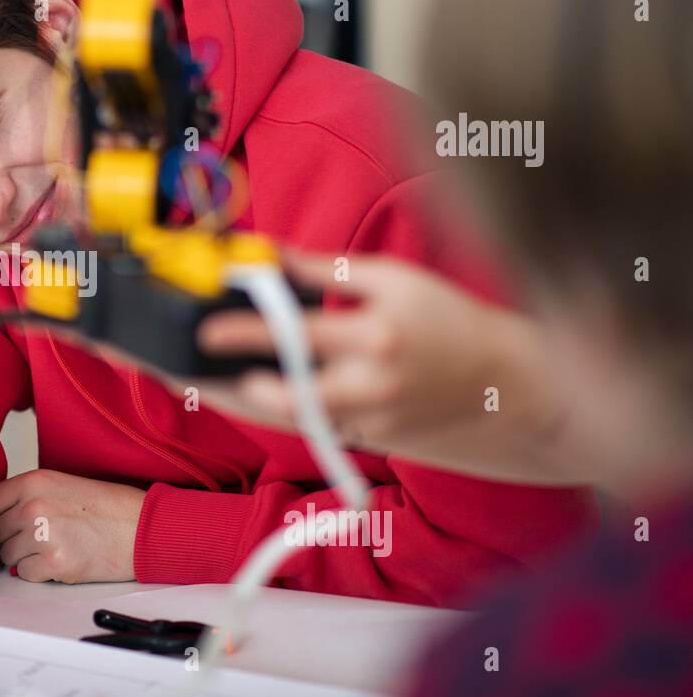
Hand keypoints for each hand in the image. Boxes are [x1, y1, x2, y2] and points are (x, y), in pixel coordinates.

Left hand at [0, 469, 145, 583]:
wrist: (142, 527)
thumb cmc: (107, 506)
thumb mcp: (60, 485)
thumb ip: (23, 497)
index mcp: (33, 482)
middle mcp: (33, 506)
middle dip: (7, 540)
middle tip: (35, 538)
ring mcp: (43, 534)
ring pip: (7, 556)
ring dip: (25, 557)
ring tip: (55, 545)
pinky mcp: (55, 563)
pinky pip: (26, 574)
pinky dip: (40, 573)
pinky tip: (62, 559)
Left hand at [194, 250, 564, 481]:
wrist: (509, 385)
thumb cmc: (450, 320)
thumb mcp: (395, 279)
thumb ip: (328, 270)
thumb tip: (272, 256)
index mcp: (376, 338)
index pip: (298, 335)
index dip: (247, 332)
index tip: (206, 331)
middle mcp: (370, 387)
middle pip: (285, 397)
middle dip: (232, 387)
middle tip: (187, 369)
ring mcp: (369, 421)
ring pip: (290, 419)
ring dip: (243, 401)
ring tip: (202, 380)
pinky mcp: (370, 440)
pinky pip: (311, 425)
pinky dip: (276, 409)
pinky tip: (243, 390)